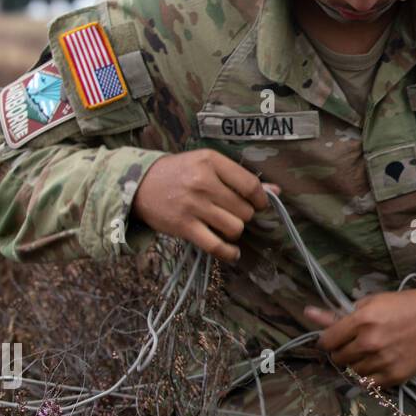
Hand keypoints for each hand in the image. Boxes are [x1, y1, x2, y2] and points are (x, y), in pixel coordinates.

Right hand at [131, 149, 274, 261]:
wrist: (138, 183)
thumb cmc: (180, 172)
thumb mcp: (207, 164)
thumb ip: (240, 177)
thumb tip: (277, 191)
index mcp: (211, 162)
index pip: (250, 185)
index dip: (261, 199)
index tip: (259, 204)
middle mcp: (202, 182)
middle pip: (245, 210)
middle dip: (244, 215)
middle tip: (233, 212)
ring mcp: (193, 206)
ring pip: (235, 228)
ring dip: (235, 231)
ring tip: (226, 226)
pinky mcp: (183, 226)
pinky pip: (216, 246)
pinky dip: (229, 253)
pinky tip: (233, 253)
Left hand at [305, 287, 415, 387]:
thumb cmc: (406, 304)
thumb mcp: (373, 301)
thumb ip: (339, 313)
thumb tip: (307, 312)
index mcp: (362, 319)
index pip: (326, 341)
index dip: (328, 340)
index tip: (334, 339)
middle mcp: (370, 342)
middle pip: (338, 358)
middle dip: (342, 351)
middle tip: (355, 344)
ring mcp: (383, 361)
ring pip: (352, 372)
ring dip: (356, 364)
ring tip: (371, 353)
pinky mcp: (395, 376)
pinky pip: (369, 385)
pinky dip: (369, 377)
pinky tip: (379, 364)